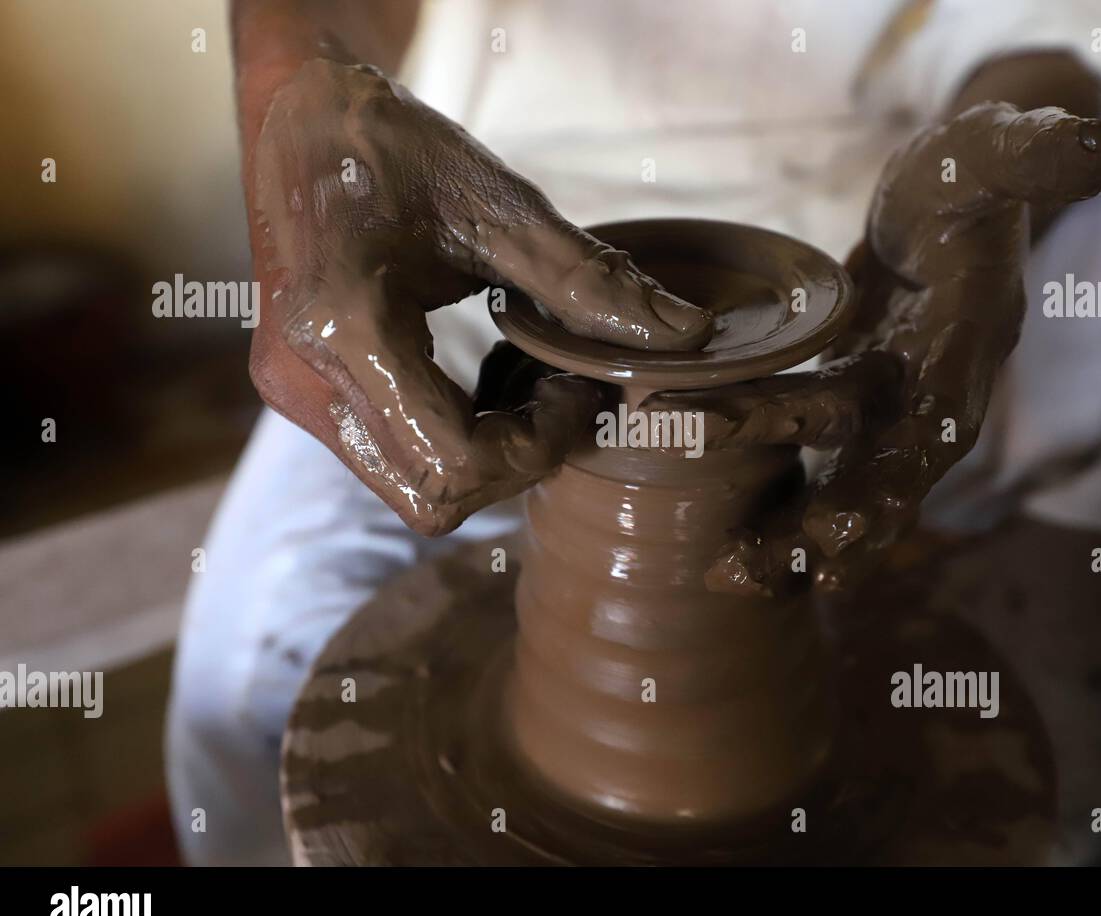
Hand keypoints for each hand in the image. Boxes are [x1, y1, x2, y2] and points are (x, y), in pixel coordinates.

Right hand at [247, 59, 711, 534]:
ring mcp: (296, 393)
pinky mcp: (305, 393)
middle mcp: (307, 380)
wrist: (301, 113)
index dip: (537, 447)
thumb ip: (586, 279)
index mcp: (346, 327)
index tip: (576, 388)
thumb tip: (684, 334)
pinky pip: (392, 458)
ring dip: (487, 458)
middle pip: (434, 497)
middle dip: (516, 463)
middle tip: (561, 395)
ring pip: (412, 489)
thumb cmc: (390, 143)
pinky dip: (453, 441)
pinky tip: (484, 383)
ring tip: (527, 383)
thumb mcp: (496, 202)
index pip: (456, 462)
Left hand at [645, 102, 1100, 595]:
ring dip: (796, 534)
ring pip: (847, 484)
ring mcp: (892, 405)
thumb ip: (1036, 152)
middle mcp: (936, 390)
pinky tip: (727, 546)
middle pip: (893, 471)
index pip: (948, 410)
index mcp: (970, 340)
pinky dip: (775, 502)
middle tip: (786, 568)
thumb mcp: (994, 149)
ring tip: (731, 575)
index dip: (910, 462)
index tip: (864, 515)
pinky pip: (813, 463)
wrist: (947, 200)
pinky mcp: (852, 403)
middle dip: (843, 522)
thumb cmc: (968, 173)